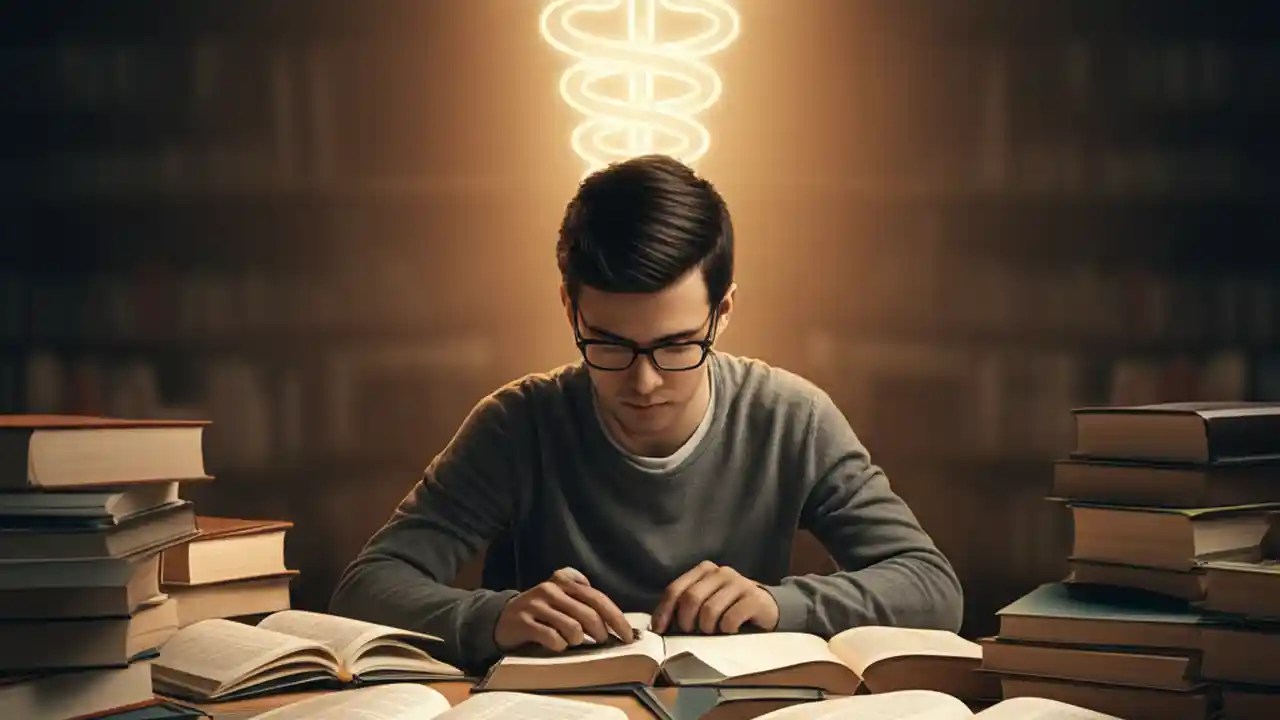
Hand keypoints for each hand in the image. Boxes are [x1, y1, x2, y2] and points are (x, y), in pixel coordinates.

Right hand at [494, 567, 635, 652]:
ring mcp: (537, 605)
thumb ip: (585, 599)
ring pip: (573, 628)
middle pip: (589, 614)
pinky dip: (559, 645)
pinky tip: (556, 644)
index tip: (628, 636)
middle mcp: (551, 588)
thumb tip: (615, 619)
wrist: (502, 618)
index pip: (598, 598)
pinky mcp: (524, 622)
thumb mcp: (562, 596)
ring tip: (573, 641)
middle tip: (604, 642)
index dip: (616, 618)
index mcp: (564, 579)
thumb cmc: (542, 610)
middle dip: (602, 633)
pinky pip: (553, 638)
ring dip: (578, 640)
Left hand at [651, 561, 779, 634]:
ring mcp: (739, 583)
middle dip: (686, 621)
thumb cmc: (729, 607)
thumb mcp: (705, 602)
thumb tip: (659, 624)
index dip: (664, 610)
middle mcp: (721, 572)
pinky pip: (730, 619)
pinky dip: (726, 630)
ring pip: (710, 610)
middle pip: (691, 598)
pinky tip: (731, 630)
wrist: (766, 608)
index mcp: (704, 570)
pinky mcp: (754, 598)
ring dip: (708, 628)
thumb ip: (684, 606)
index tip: (659, 630)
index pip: (676, 589)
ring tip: (714, 631)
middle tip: (692, 633)